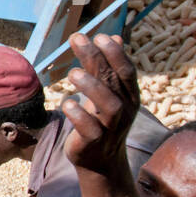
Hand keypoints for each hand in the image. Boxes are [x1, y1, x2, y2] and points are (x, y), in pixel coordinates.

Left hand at [61, 33, 139, 173]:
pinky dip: (79, 115)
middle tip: (80, 40)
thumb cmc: (100, 120)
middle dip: (100, 59)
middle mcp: (124, 110)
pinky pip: (90, 128)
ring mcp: (111, 127)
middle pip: (116, 81)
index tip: (99, 36)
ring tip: (73, 73)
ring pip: (109, 104)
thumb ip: (105, 68)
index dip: (115, 53)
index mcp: (128, 96)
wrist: (99, 161)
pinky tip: (67, 103)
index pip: (126, 70)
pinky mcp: (94, 142)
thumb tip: (113, 36)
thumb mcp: (104, 93)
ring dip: (91, 87)